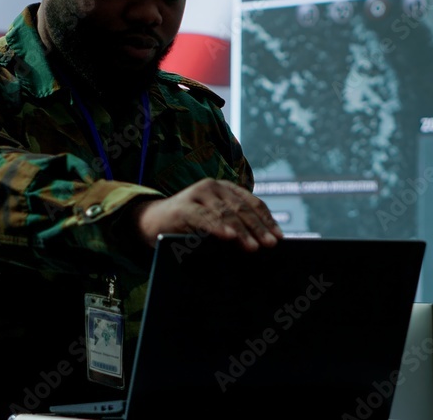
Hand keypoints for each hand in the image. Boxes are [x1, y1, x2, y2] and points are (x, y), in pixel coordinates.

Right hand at [134, 178, 282, 250]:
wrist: (153, 221)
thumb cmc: (189, 225)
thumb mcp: (215, 221)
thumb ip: (234, 225)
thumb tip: (262, 242)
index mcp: (224, 188)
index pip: (252, 203)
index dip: (267, 220)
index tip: (279, 237)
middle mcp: (212, 186)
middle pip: (241, 208)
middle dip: (258, 228)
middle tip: (270, 244)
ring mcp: (197, 194)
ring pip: (225, 213)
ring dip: (242, 231)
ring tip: (254, 246)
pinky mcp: (183, 207)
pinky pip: (204, 218)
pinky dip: (218, 228)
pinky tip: (229, 237)